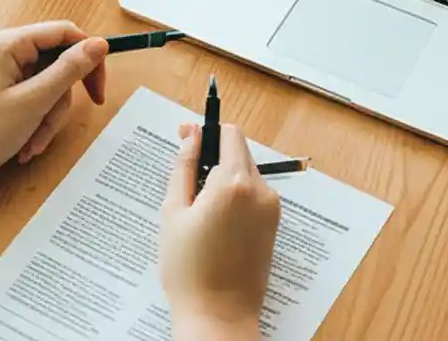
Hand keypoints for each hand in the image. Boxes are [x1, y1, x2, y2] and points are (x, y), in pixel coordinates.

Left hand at [0, 21, 107, 182]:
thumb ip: (69, 70)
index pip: (64, 33)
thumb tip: (100, 44)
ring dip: (48, 116)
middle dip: (60, 100)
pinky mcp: (4, 85)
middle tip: (56, 124)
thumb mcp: (35, 101)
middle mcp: (5, 49)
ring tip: (33, 141)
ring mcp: (4, 68)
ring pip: (50, 83)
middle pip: (58, 62)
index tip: (98, 90)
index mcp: (8, 43)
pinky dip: (37, 118)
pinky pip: (36, 95)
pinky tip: (27, 142)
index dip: (88, 58)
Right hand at [160, 122, 280, 339]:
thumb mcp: (173, 212)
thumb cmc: (187, 268)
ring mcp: (271, 208)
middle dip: (214, 157)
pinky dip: (235, 197)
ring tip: (198, 210)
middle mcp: (260, 190)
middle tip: (186, 181)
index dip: (207, 131)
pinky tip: (214, 223)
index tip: (187, 137)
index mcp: (233, 182)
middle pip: (239, 152)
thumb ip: (183, 167)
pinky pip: (254, 196)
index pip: (229, 134)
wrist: (218, 314)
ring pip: (246, 175)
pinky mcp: (274, 225)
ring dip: (224, 179)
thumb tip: (191, 136)